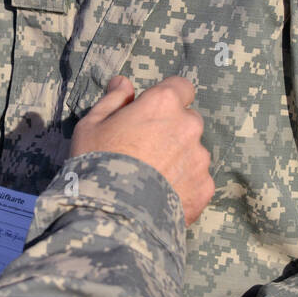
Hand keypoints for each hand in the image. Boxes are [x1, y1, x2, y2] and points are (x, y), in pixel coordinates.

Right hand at [70, 75, 213, 224]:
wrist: (112, 214)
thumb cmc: (97, 162)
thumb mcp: (92, 125)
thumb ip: (113, 100)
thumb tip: (123, 83)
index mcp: (163, 104)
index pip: (181, 86)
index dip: (167, 97)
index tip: (153, 111)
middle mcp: (188, 126)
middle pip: (188, 120)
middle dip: (173, 130)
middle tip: (147, 150)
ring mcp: (200, 158)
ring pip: (194, 152)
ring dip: (180, 159)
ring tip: (153, 179)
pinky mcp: (205, 188)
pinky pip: (197, 180)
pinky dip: (184, 186)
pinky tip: (162, 196)